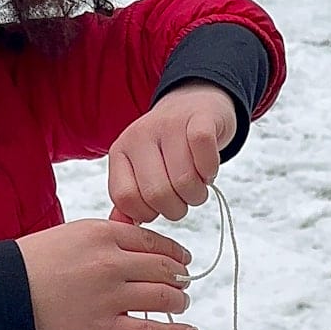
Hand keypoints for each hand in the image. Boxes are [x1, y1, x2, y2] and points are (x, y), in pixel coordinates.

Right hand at [15, 219, 196, 329]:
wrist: (3, 295)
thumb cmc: (33, 264)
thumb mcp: (71, 235)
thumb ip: (107, 236)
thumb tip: (136, 236)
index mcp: (103, 234)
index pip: (153, 242)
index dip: (174, 253)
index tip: (182, 260)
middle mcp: (111, 263)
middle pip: (164, 269)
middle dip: (180, 277)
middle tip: (183, 283)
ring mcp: (110, 297)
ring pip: (164, 297)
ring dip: (179, 301)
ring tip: (181, 304)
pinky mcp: (104, 328)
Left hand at [108, 84, 236, 223]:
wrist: (195, 102)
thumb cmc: (169, 147)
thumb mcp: (141, 169)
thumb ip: (132, 198)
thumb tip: (122, 227)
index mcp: (120, 151)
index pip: (126, 198)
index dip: (147, 214)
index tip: (159, 207)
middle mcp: (140, 135)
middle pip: (157, 194)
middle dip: (176, 209)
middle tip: (183, 199)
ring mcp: (169, 124)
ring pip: (183, 180)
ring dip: (197, 194)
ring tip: (197, 185)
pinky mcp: (199, 118)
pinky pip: (203, 155)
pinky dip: (210, 171)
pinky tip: (208, 170)